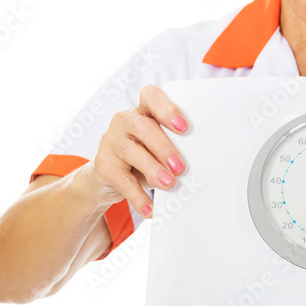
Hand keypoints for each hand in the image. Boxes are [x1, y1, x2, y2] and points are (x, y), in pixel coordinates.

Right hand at [85, 85, 188, 217]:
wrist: (106, 177)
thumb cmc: (142, 157)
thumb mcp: (156, 147)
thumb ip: (173, 147)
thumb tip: (201, 167)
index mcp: (142, 112)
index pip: (150, 96)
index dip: (166, 109)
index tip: (184, 127)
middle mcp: (124, 122)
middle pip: (143, 127)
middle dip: (164, 147)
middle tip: (180, 167)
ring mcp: (111, 142)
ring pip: (132, 152)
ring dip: (153, 169)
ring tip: (170, 184)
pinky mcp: (104, 166)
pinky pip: (122, 181)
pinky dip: (138, 196)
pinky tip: (150, 208)